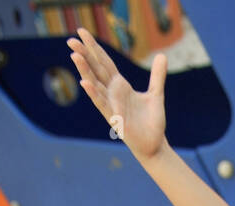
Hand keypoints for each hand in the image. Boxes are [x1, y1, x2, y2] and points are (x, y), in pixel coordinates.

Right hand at [67, 27, 166, 160]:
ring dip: (85, 70)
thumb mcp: (156, 94)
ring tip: (75, 55)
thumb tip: (162, 55)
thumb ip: (157, 75)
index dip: (94, 47)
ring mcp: (111, 106)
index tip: (81, 31)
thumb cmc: (152, 122)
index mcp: (120, 86)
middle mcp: (112, 94)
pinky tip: (85, 83)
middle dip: (84, 54)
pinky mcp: (115, 119)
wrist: (155, 146)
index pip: (104, 62)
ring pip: (95, 84)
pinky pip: (102, 104)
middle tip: (71, 39)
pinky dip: (94, 93)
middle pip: (96, 69)